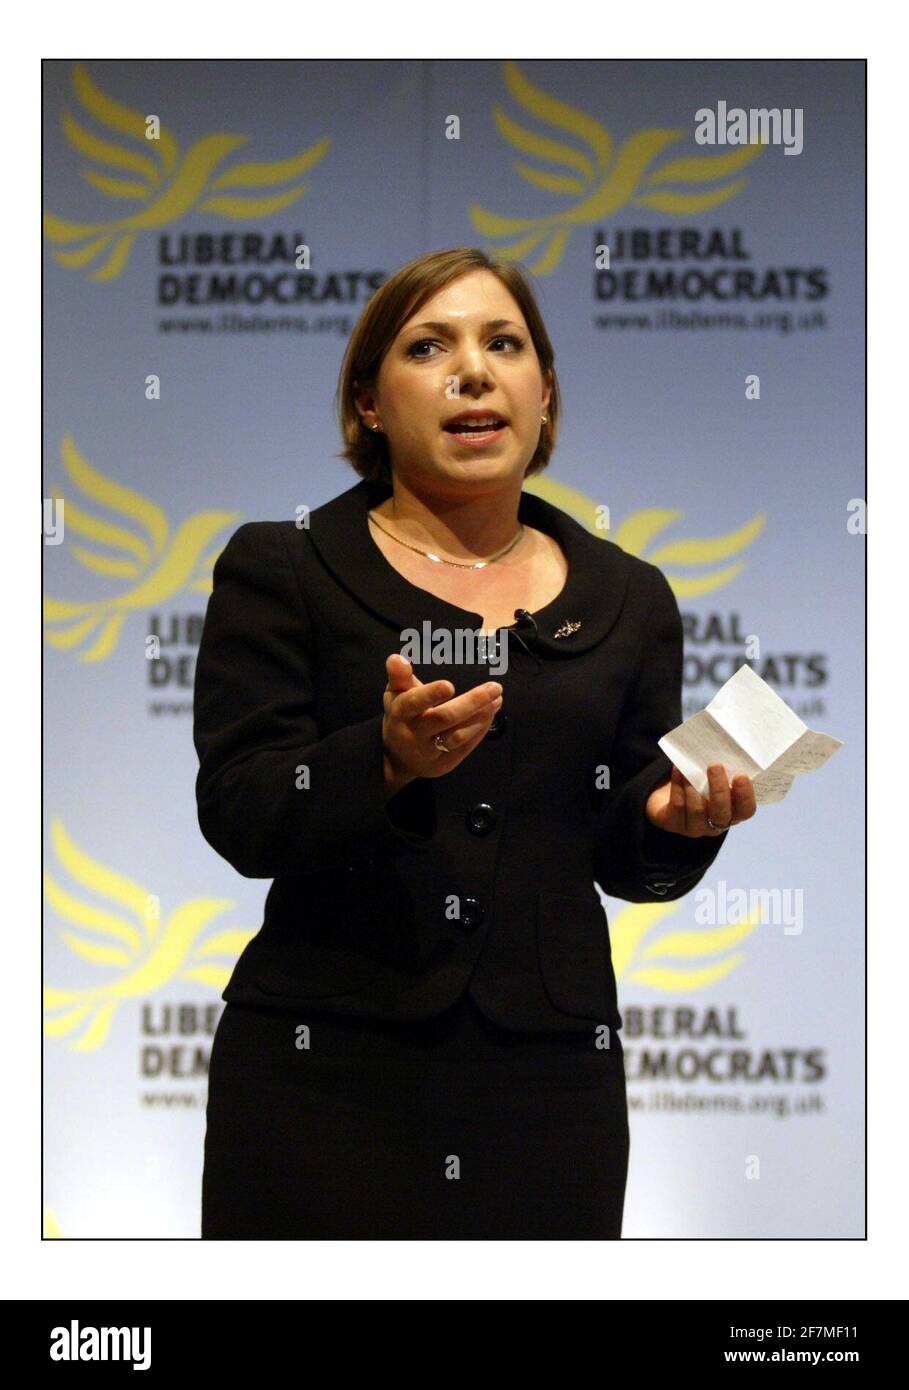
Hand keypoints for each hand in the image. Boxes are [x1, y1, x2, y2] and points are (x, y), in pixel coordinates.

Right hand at [382, 653, 502, 794]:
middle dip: (472, 702)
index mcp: (401, 713)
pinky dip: (480, 730)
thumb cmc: (401, 716)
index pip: (414, 703)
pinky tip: (490, 714)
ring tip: (497, 699)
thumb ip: (399, 676)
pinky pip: (465, 748)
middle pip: (444, 718)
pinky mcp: (443, 765)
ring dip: (481, 717)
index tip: (449, 685)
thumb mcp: (395, 694)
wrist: (398, 757)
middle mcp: (414, 733)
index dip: (431, 695)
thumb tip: (396, 658)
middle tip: (494, 687)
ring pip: (458, 736)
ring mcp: (429, 752)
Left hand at [645, 763, 756, 836]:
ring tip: (690, 768)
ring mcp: (694, 827)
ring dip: (693, 786)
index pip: (746, 810)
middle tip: (715, 766)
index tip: (741, 775)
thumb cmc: (701, 784)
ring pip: (697, 809)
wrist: (670, 795)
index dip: (745, 795)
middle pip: (721, 812)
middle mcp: (716, 825)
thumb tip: (726, 747)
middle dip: (719, 789)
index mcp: (733, 813)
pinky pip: (678, 805)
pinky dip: (678, 785)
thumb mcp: (715, 780)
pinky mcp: (674, 824)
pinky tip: (678, 770)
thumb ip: (724, 772)